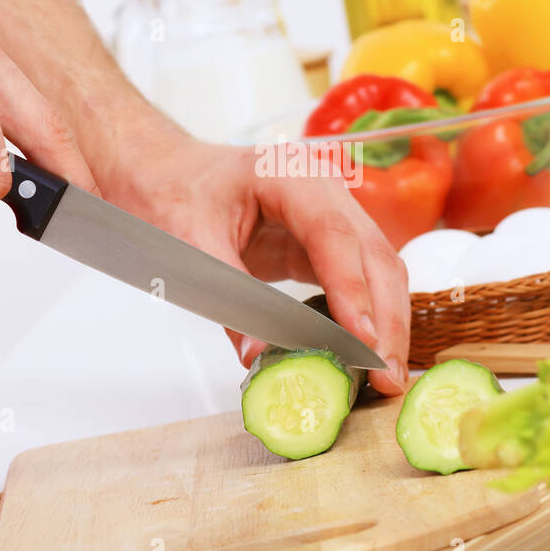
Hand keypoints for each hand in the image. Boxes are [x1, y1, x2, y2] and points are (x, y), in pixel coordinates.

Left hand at [99, 131, 410, 394]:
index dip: (353, 291)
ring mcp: (332, 213)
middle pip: (374, 255)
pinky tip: (367, 355)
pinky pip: (360, 280)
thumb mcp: (189, 243)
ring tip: (385, 377)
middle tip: (386, 378)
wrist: (163, 172)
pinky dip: (369, 318)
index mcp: (289, 174)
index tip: (362, 342)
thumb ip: (228, 299)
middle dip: (384, 320)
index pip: (335, 236)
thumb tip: (258, 356)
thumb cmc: (172, 192)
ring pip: (379, 270)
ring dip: (386, 324)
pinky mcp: (326, 242)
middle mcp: (324, 188)